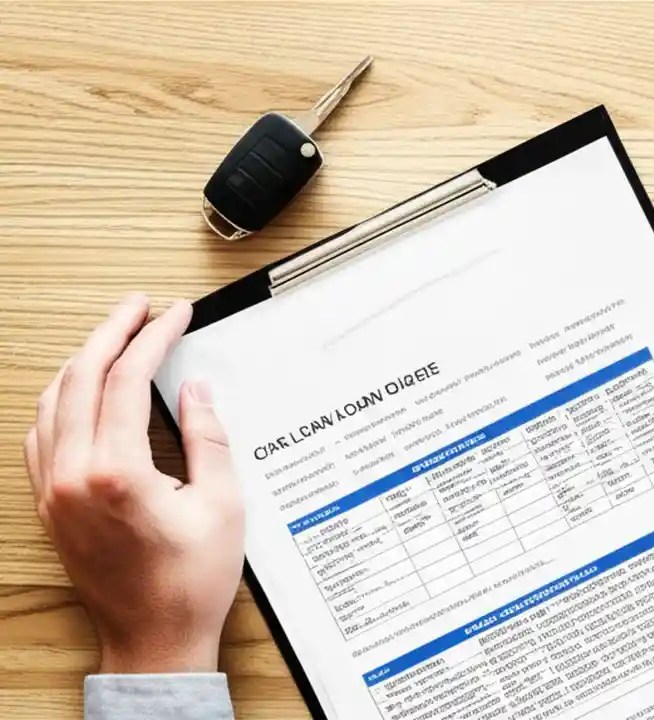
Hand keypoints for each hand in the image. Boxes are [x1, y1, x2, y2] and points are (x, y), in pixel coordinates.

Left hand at [23, 294, 243, 672]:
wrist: (155, 638)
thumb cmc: (190, 583)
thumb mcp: (222, 505)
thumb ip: (208, 438)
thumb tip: (195, 390)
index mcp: (116, 474)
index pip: (125, 380)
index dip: (152, 338)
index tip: (174, 315)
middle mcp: (72, 478)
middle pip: (80, 378)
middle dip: (111, 332)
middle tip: (138, 306)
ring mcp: (53, 492)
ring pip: (52, 402)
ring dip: (82, 362)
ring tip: (113, 338)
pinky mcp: (49, 506)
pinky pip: (41, 435)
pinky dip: (61, 400)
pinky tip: (82, 393)